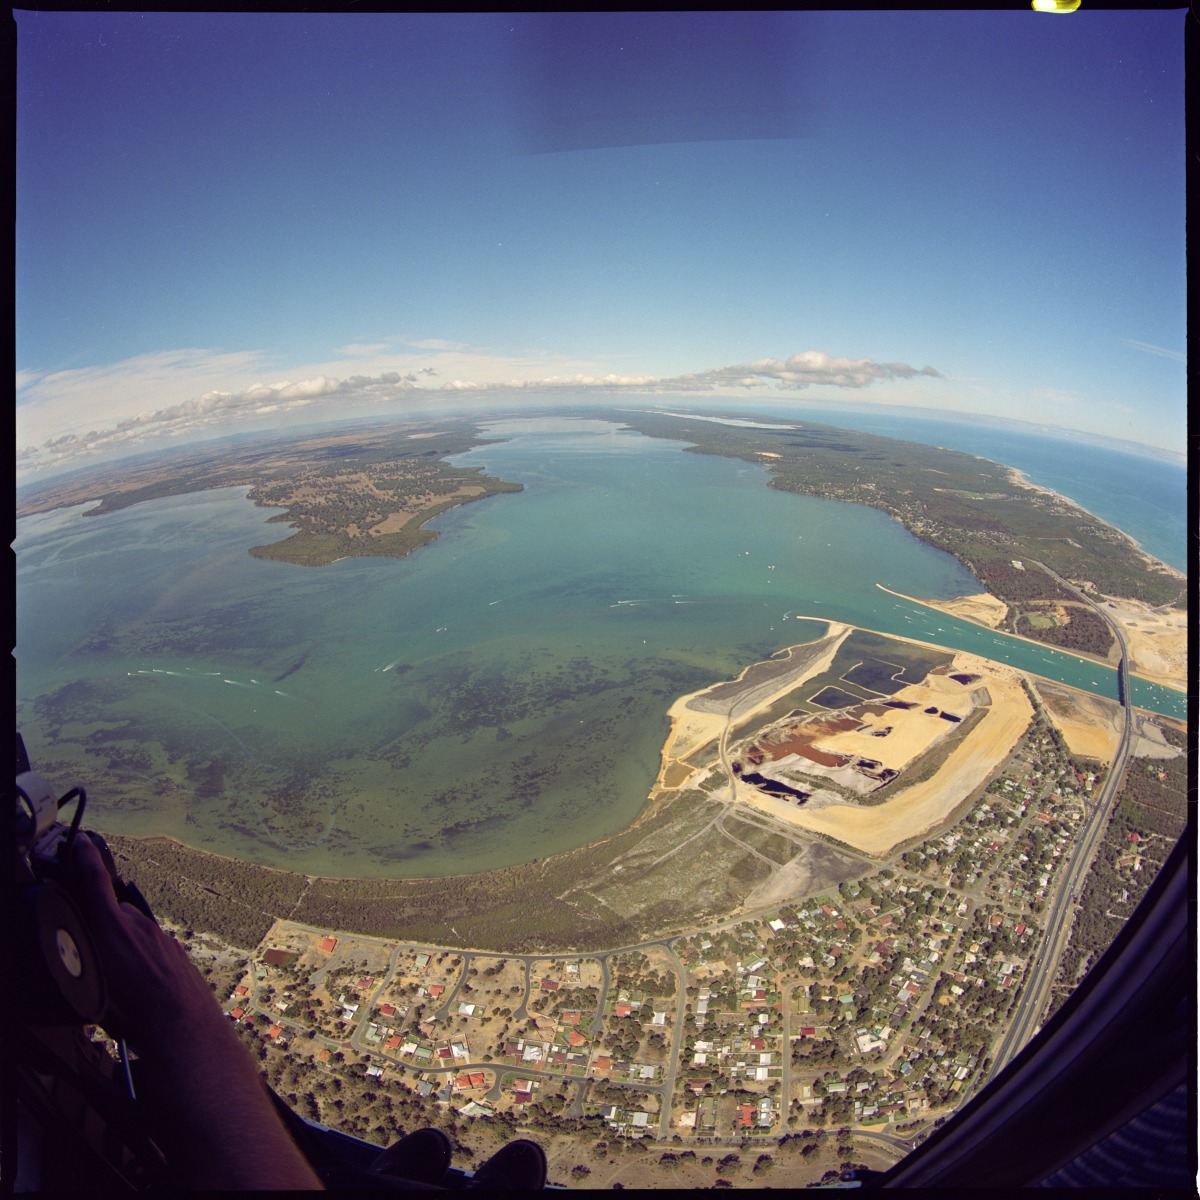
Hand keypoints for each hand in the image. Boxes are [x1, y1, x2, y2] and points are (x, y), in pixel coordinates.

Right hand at [71, 833, 223, 1050]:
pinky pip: (149, 946)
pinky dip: (141, 959)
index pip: (95, 882)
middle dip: (101, 926)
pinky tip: (139, 985)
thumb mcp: (91, 987)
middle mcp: (138, 925)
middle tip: (95, 956)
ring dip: (122, 946)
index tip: (80, 840)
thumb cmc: (134, 1012)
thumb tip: (74, 957)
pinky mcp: (173, 949)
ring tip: (119, 981)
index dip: (85, 859)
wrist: (182, 1024)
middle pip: (113, 913)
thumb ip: (82, 961)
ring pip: (132, 931)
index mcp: (112, 929)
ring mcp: (159, 935)